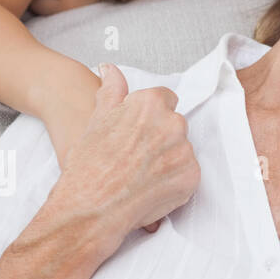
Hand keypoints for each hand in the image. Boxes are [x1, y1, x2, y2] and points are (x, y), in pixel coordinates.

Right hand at [48, 63, 199, 244]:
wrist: (89, 209)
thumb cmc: (88, 166)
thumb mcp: (96, 120)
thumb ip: (111, 91)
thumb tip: (110, 69)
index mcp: (151, 104)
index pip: (165, 99)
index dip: (149, 117)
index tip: (137, 132)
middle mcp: (173, 123)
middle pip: (174, 125)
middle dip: (159, 138)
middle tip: (135, 157)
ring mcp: (184, 150)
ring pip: (181, 149)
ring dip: (167, 159)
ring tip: (139, 175)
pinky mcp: (191, 176)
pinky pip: (186, 173)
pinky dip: (173, 180)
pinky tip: (149, 188)